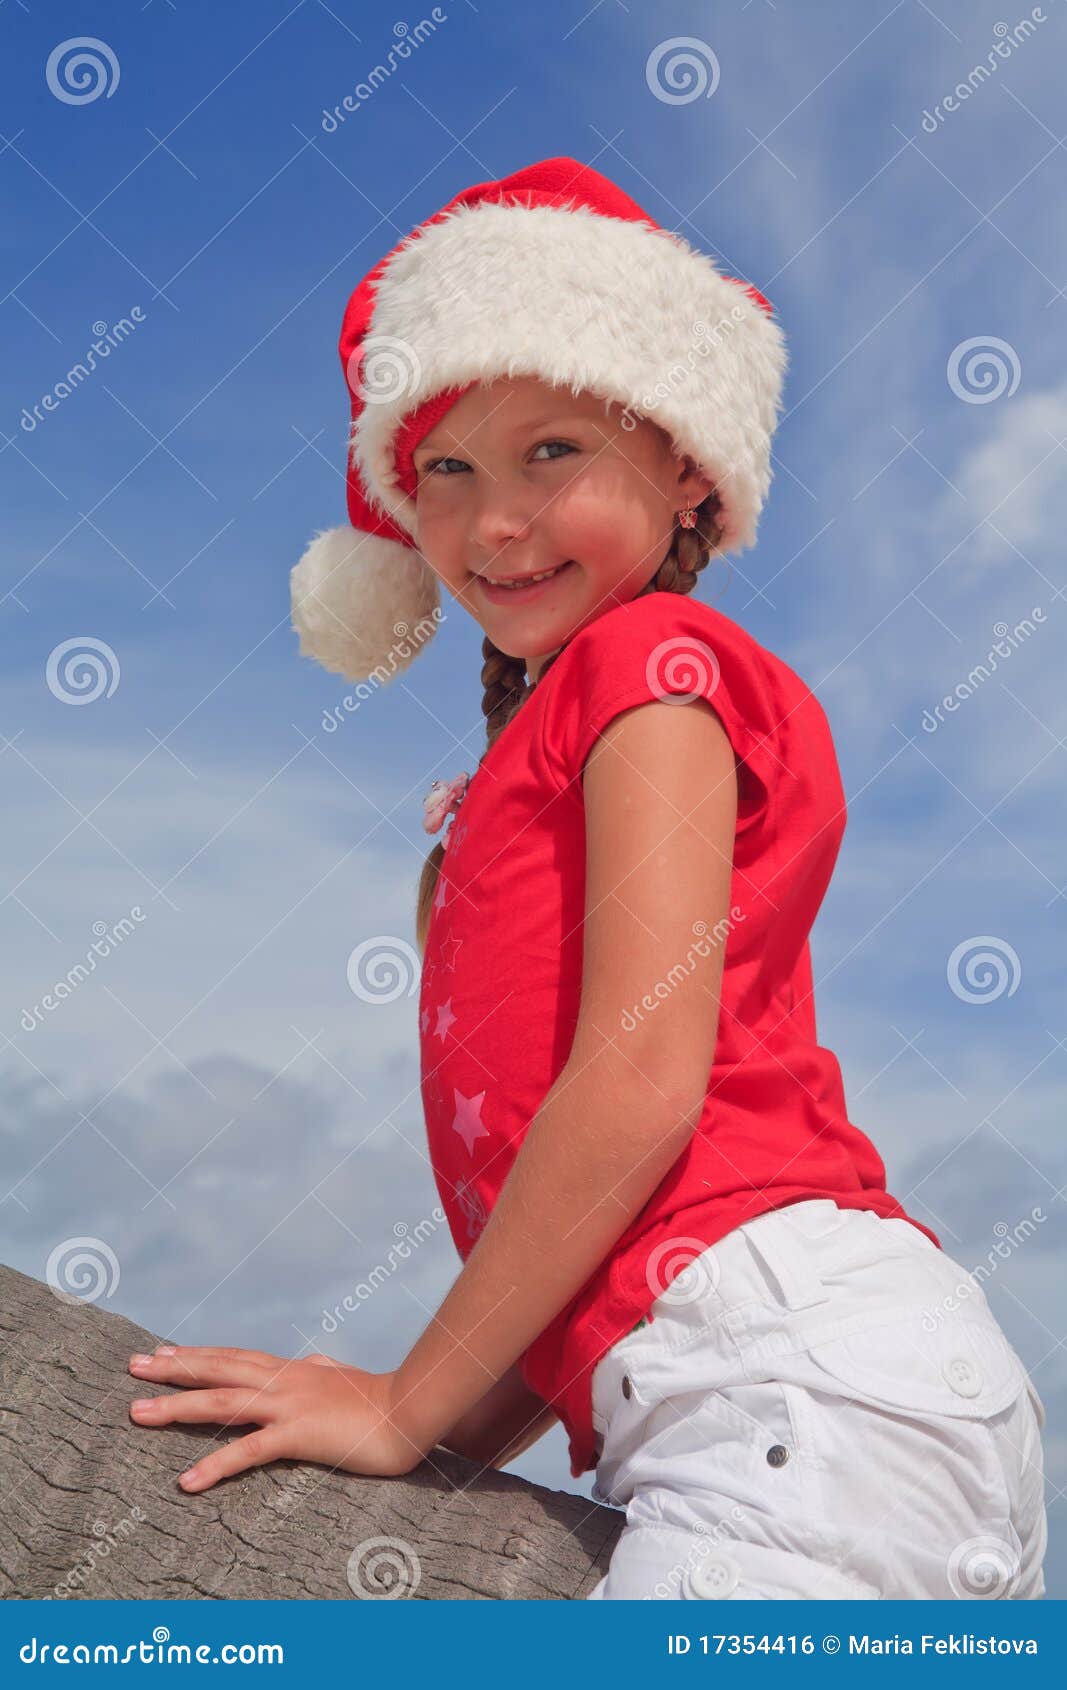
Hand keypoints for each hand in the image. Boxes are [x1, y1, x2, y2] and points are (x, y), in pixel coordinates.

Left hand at [126, 1344, 427, 1492]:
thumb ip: (320, 1369)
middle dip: (173, 1368)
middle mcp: (282, 1380)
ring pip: (221, 1403)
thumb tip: (312, 1361)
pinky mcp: (298, 1434)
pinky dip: (215, 1464)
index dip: (197, 1354)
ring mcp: (288, 1405)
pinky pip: (249, 1451)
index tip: (162, 1352)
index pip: (233, 1357)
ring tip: (138, 1414)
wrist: (410, 1410)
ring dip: (176, 1408)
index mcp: (291, 1370)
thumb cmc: (380, 1399)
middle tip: (134, 1367)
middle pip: (217, 1369)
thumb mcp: (342, 1377)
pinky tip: (187, 1480)